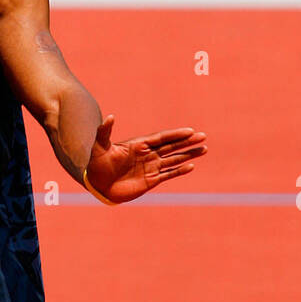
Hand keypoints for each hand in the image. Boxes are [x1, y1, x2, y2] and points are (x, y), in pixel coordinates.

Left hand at [85, 116, 206, 203]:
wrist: (97, 184)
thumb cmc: (97, 164)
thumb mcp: (99, 147)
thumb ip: (104, 132)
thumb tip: (110, 117)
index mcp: (139, 144)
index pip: (162, 138)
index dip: (176, 135)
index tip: (190, 131)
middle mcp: (148, 154)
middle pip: (172, 146)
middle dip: (187, 142)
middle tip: (203, 137)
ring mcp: (151, 167)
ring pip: (174, 159)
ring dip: (188, 155)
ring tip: (204, 149)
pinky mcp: (151, 180)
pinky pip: (168, 174)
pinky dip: (179, 170)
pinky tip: (191, 166)